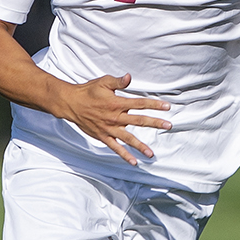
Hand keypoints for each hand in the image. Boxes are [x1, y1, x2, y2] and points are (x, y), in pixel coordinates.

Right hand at [51, 73, 170, 165]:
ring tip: (151, 153)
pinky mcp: (103, 136)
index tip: (167, 107)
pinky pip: (115, 148)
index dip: (154, 105)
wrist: (71, 104)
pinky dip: (124, 155)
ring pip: (128, 138)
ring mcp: (109, 129)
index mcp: (117, 103)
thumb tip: (129, 77)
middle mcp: (115, 117)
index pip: (140, 104)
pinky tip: (134, 162)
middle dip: (155, 123)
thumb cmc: (88, 91)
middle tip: (168, 126)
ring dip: (140, 146)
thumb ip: (118, 81)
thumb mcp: (103, 82)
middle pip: (139, 120)